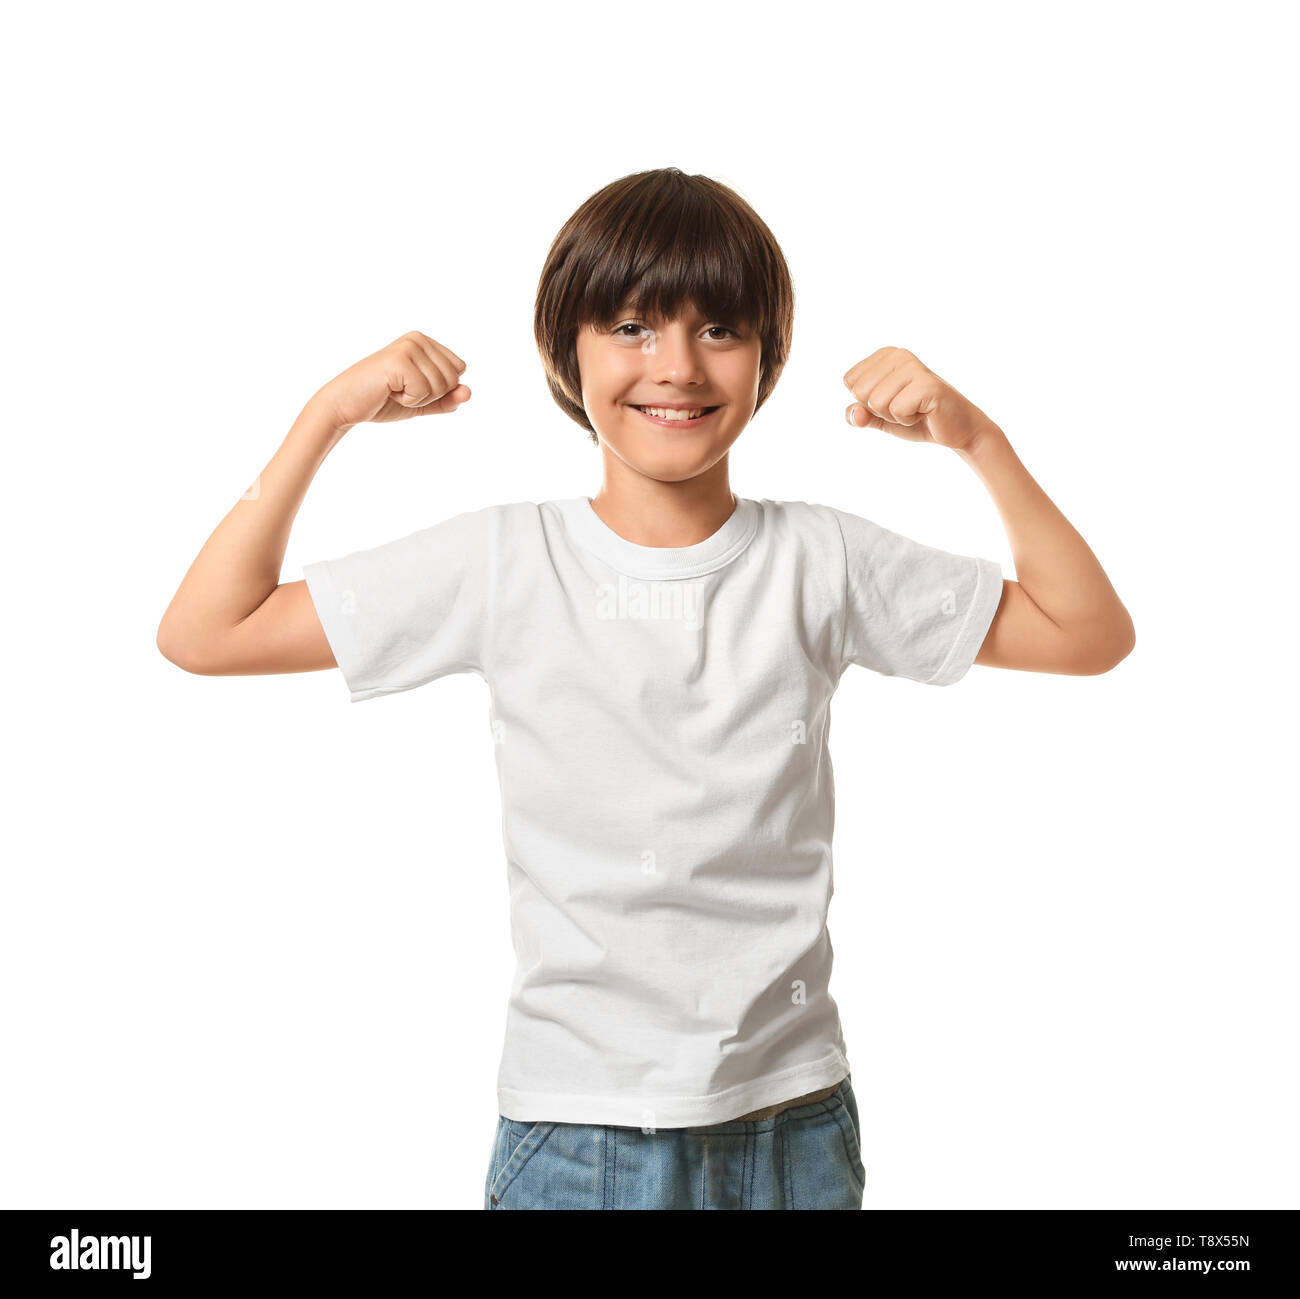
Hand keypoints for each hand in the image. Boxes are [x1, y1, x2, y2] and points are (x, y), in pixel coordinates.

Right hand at [314, 330, 470, 428]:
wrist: (345, 405)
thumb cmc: (382, 401)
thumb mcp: (422, 403)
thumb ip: (447, 399)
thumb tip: (468, 392)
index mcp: (425, 342)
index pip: (459, 370)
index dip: (440, 389)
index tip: (411, 386)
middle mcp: (417, 338)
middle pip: (453, 378)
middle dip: (431, 395)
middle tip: (401, 390)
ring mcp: (408, 346)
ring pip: (441, 386)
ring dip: (418, 399)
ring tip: (393, 390)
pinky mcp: (399, 360)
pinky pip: (425, 392)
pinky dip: (409, 401)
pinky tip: (388, 392)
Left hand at [843, 347, 998, 452]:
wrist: (955, 430)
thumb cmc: (917, 419)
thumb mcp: (879, 418)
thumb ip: (858, 415)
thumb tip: (855, 414)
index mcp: (885, 355)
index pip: (849, 381)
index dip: (867, 402)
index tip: (893, 400)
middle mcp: (899, 354)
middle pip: (860, 392)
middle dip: (879, 410)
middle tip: (905, 407)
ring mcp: (914, 366)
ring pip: (876, 402)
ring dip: (894, 416)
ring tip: (915, 409)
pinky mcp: (927, 384)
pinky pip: (896, 410)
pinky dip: (907, 420)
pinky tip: (924, 412)